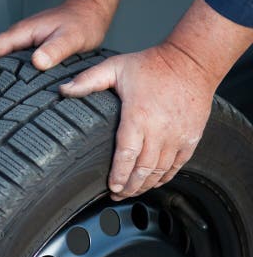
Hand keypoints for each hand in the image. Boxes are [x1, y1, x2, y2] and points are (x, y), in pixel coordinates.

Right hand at [0, 0, 111, 74]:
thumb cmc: (83, 22)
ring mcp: (24, 41)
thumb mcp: (72, 37)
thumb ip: (55, 49)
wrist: (92, 11)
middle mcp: (20, 36)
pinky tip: (3, 85)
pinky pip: (9, 60)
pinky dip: (1, 72)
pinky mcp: (31, 47)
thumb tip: (38, 61)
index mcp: (22, 33)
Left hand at [60, 43, 214, 199]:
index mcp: (138, 116)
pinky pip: (178, 165)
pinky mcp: (191, 137)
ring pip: (160, 171)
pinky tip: (153, 183)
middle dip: (129, 187)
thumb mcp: (115, 67)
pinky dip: (165, 177)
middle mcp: (160, 130)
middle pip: (143, 169)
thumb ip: (88, 80)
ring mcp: (178, 136)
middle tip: (117, 196)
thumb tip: (62, 90)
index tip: (111, 188)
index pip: (126, 155)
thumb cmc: (153, 64)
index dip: (118, 175)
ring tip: (131, 192)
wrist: (193, 60)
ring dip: (144, 185)